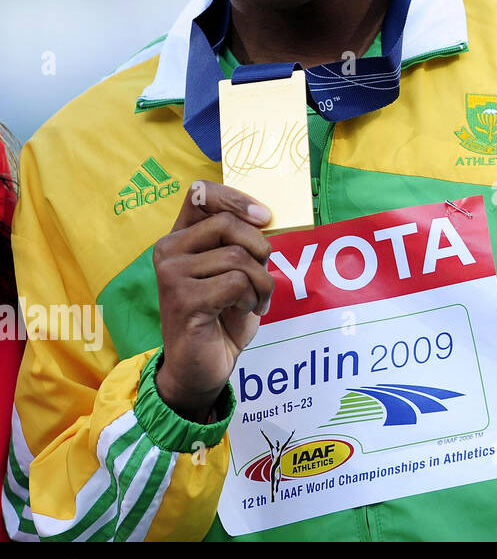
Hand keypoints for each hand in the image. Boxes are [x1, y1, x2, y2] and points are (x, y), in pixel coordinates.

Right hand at [152, 181, 273, 421]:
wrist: (202, 365)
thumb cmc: (222, 314)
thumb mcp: (236, 270)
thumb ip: (242, 241)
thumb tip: (265, 215)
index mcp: (181, 236)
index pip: (201, 193)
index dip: (236, 198)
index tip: (264, 217)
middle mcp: (169, 250)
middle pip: (228, 224)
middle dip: (260, 250)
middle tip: (262, 276)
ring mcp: (171, 274)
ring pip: (237, 257)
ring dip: (261, 282)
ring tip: (254, 300)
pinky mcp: (183, 299)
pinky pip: (237, 283)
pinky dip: (252, 298)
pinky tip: (241, 312)